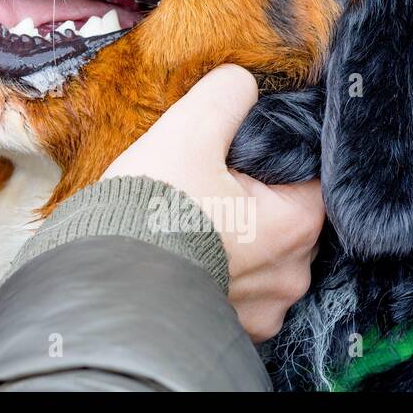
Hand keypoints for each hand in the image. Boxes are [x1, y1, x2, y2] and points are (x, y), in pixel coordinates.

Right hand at [101, 65, 324, 342]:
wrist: (102, 280)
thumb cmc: (150, 206)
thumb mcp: (188, 128)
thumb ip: (226, 94)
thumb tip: (241, 82)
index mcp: (296, 224)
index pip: (311, 172)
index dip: (275, 152)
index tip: (238, 148)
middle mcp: (292, 274)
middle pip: (286, 215)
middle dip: (254, 196)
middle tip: (206, 181)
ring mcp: (265, 309)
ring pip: (263, 255)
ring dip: (237, 236)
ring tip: (191, 218)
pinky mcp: (235, 330)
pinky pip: (240, 289)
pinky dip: (219, 269)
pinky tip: (187, 251)